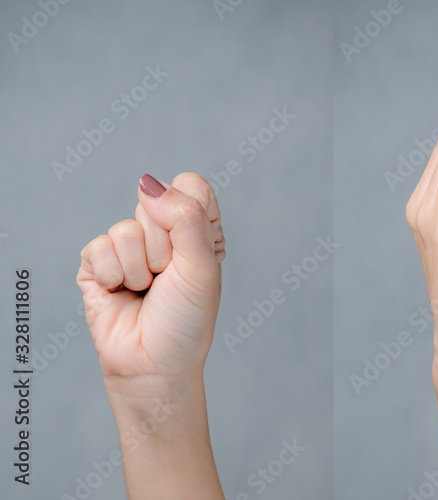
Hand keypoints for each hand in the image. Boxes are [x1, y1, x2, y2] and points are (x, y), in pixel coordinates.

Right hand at [77, 173, 224, 388]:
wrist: (153, 364)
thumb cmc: (186, 320)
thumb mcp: (202, 266)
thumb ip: (185, 217)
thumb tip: (148, 183)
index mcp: (197, 229)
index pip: (190, 185)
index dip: (189, 212)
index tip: (194, 249)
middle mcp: (163, 234)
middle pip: (154, 203)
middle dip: (164, 247)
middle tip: (167, 278)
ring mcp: (128, 248)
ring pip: (125, 229)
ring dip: (140, 268)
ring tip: (146, 290)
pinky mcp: (96, 264)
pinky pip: (98, 246)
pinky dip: (114, 276)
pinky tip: (121, 293)